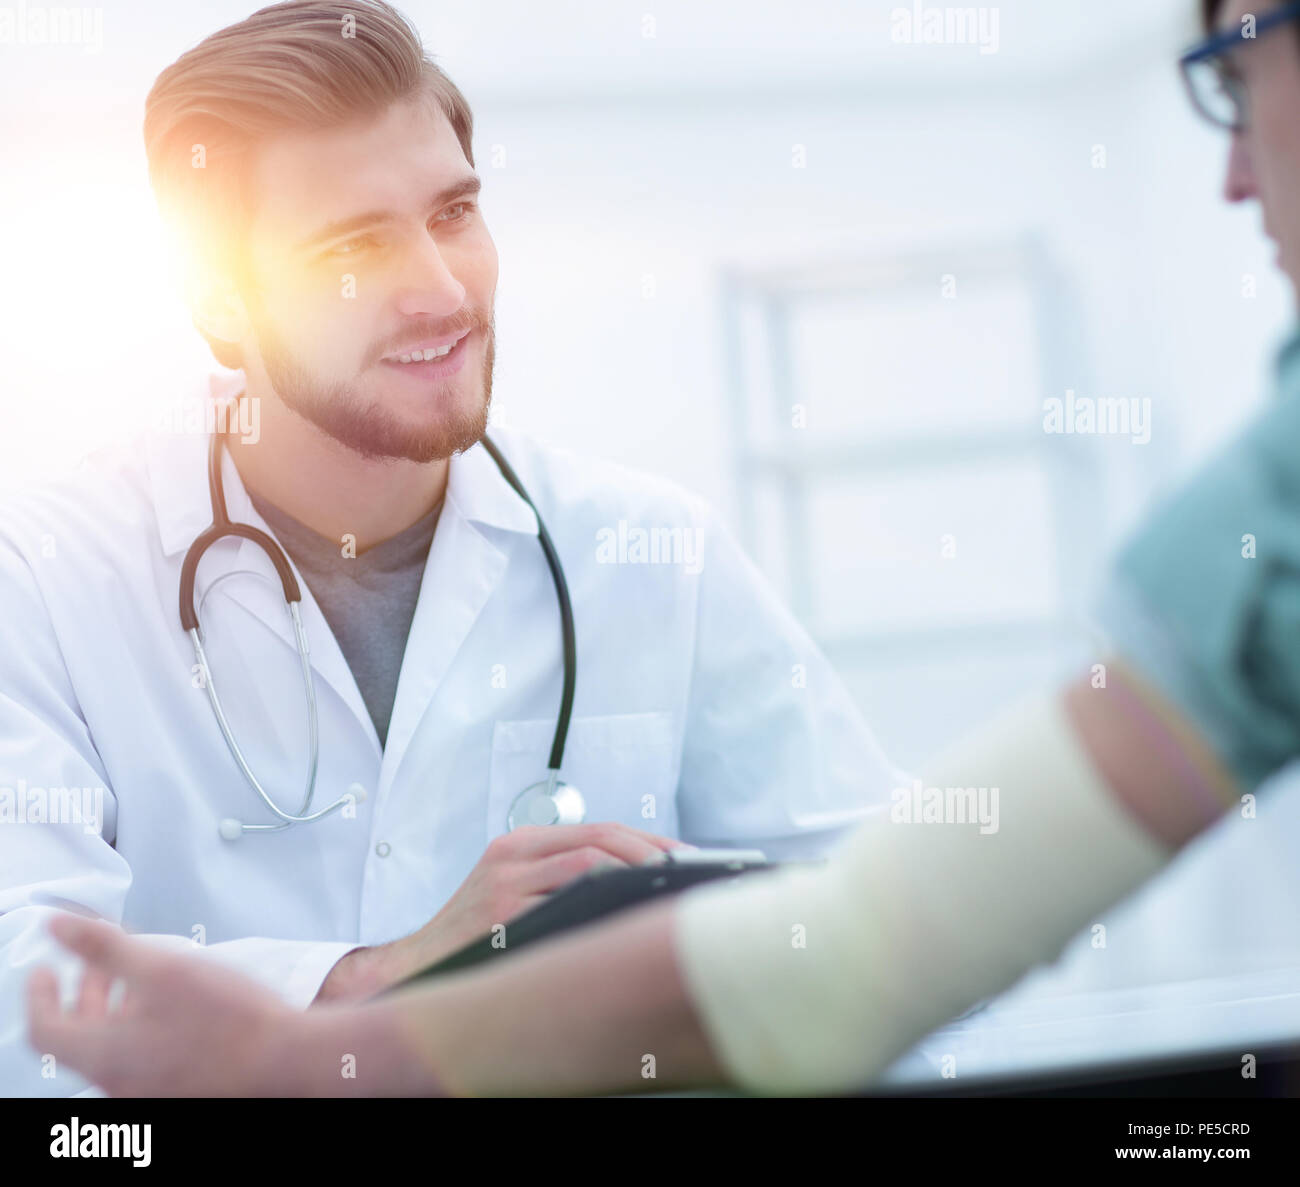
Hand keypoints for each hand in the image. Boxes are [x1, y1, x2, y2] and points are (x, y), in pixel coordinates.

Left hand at [27, 914, 296, 1095]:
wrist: (285, 1059)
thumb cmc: (229, 1021)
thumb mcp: (161, 968)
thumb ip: (104, 946)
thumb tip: (58, 926)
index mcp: (104, 1054)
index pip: (44, 1028)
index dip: (38, 994)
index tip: (43, 969)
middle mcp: (119, 1080)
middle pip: (79, 1039)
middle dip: (81, 995)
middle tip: (87, 967)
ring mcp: (149, 1089)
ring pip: (112, 1048)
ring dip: (113, 1008)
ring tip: (135, 978)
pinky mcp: (178, 1087)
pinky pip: (142, 1058)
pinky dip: (140, 1026)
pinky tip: (170, 1004)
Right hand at [316, 823, 689, 1000]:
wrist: (413, 971)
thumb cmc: (474, 939)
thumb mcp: (514, 893)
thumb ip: (562, 881)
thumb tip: (637, 886)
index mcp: (519, 844)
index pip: (600, 829)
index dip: (649, 841)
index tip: (685, 857)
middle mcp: (512, 855)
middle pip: (601, 837)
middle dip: (652, 853)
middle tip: (687, 874)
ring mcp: (505, 883)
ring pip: (590, 863)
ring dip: (637, 875)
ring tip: (666, 893)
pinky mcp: (501, 915)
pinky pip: (567, 900)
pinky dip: (605, 903)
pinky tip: (629, 918)